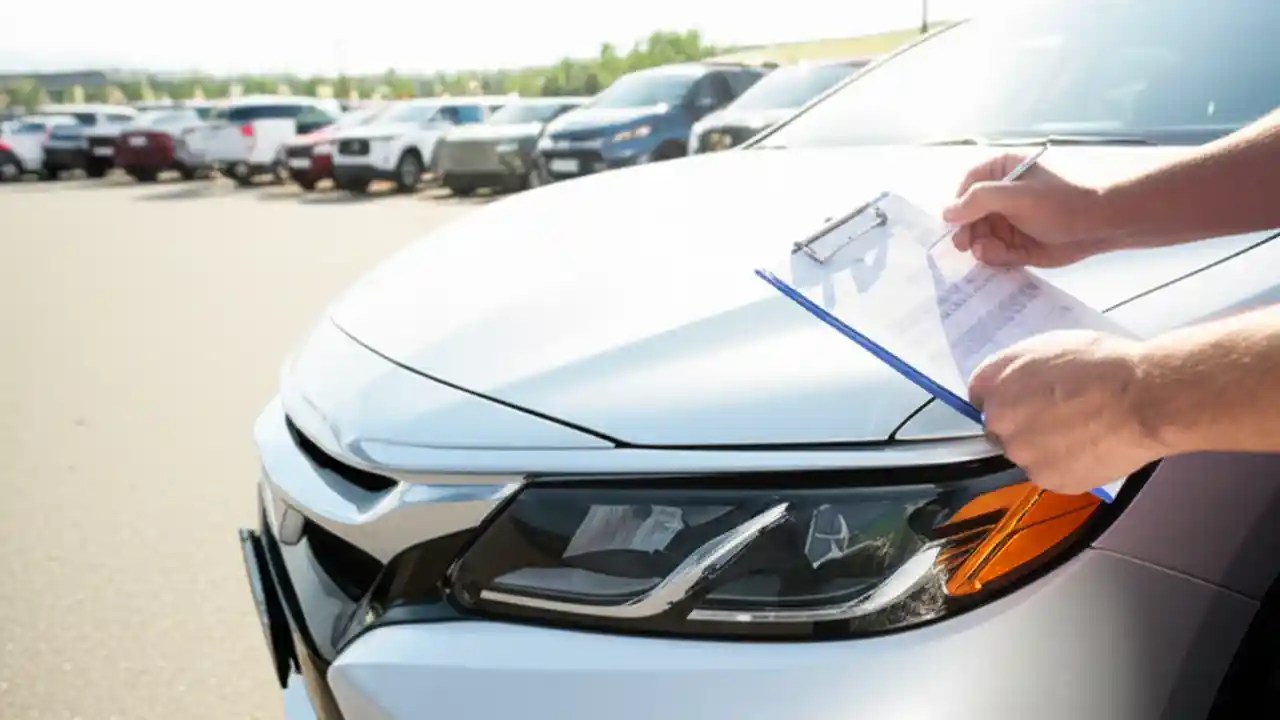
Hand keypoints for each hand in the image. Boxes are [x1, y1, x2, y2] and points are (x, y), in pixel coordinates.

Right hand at [943, 154, 1112, 267]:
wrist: (1105, 223)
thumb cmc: (1063, 200)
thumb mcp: (1017, 195)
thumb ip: (978, 201)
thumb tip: (946, 213)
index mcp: (1003, 170)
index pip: (968, 186)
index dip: (958, 205)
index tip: (953, 224)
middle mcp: (1005, 195)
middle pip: (971, 214)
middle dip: (968, 231)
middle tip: (964, 247)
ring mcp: (1013, 220)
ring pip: (982, 236)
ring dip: (982, 246)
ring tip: (988, 252)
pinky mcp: (1021, 243)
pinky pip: (998, 251)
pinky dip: (997, 257)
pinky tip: (1003, 257)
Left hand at [969, 330, 1164, 494]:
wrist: (1142, 399)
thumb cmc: (1102, 365)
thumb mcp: (1049, 345)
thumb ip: (1017, 367)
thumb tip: (1011, 383)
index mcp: (993, 383)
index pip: (980, 396)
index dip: (1007, 396)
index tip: (1023, 399)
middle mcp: (998, 421)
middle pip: (1000, 428)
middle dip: (1023, 423)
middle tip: (1058, 415)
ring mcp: (1022, 454)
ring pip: (1025, 453)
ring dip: (1044, 446)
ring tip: (1081, 430)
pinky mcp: (1048, 479)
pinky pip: (1050, 473)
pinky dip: (1066, 464)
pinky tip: (1089, 447)